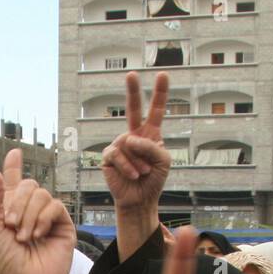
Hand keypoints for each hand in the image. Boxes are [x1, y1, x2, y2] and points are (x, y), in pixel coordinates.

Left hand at [0, 149, 73, 273]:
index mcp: (11, 210)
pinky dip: (43, 218)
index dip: (13, 167)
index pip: (13, 183)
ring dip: (29, 215)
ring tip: (24, 237)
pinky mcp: (63, 226)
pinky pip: (55, 206)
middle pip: (27, 185)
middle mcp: (30, 211)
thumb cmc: (8, 263)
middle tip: (11, 225)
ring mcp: (47, 218)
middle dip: (17, 203)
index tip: (14, 152)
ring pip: (41, 194)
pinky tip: (37, 235)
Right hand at [101, 72, 170, 212]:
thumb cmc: (153, 180)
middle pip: (133, 109)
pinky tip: (132, 176)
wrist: (140, 199)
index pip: (156, 110)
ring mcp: (120, 144)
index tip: (163, 74)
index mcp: (150, 134)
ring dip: (139, 162)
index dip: (160, 93)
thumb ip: (152, 146)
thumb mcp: (163, 161)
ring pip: (130, 144)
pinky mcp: (109, 155)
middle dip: (133, 90)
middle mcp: (133, 135)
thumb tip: (129, 138)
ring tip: (142, 173)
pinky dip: (128, 167)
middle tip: (132, 74)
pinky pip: (118, 154)